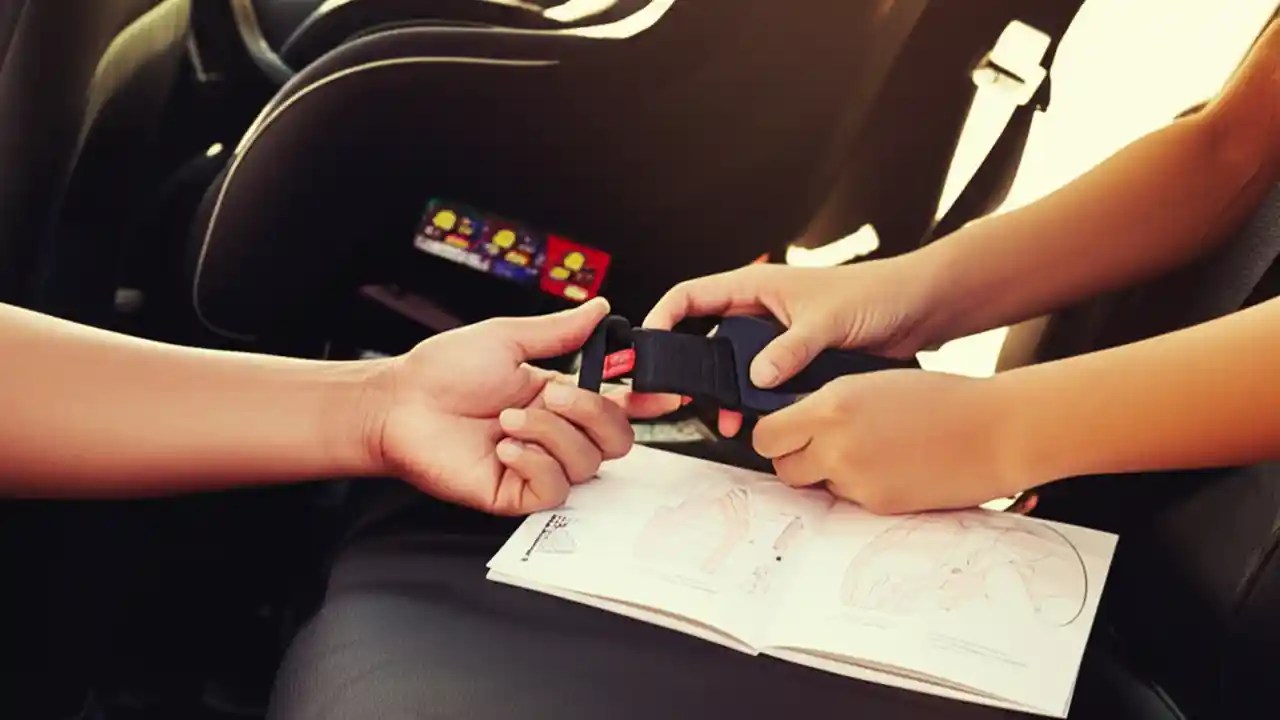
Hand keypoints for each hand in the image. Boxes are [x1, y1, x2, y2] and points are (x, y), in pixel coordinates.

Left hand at [367, 298, 633, 515]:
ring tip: (507, 419)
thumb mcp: (506, 338)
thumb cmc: (441, 372)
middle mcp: (553, 434)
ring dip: (550, 435)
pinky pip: (554, 488)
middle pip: (615, 440)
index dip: (645, 401)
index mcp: (557, 397)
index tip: (664, 392)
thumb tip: (600, 309)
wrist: (398, 406)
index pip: (616, 405)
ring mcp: (537, 465)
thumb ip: (559, 331)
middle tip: (552, 396)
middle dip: (593, 414)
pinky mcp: (516, 492)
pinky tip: (505, 448)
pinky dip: (536, 463)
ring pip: (585, 463)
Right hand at [632, 258, 941, 432]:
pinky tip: (759, 419)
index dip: (662, 319)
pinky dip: (756, 403)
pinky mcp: (794, 362)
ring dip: (728, 395)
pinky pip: (762, 384)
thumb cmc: (876, 294)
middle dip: (693, 371)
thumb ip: (790, 350)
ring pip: (734, 369)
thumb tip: (757, 380)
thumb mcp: (828, 321)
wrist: (918, 309)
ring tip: (730, 420)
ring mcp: (775, 339)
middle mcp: (758, 312)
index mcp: (755, 287)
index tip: (648, 348)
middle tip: (681, 399)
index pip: (689, 297)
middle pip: (705, 341)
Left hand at [753, 369, 1029, 514]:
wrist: (994, 430)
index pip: (766, 435)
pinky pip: (849, 499)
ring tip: (866, 452)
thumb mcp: (870, 383)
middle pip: (782, 467)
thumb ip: (828, 403)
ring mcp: (856, 480)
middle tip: (820, 446)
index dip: (773, 436)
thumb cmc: (941, 398)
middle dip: (795, 458)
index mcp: (832, 405)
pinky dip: (861, 487)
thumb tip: (793, 420)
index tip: (783, 432)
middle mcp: (836, 445)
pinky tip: (891, 467)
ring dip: (827, 474)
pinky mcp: (877, 505)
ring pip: (815, 486)